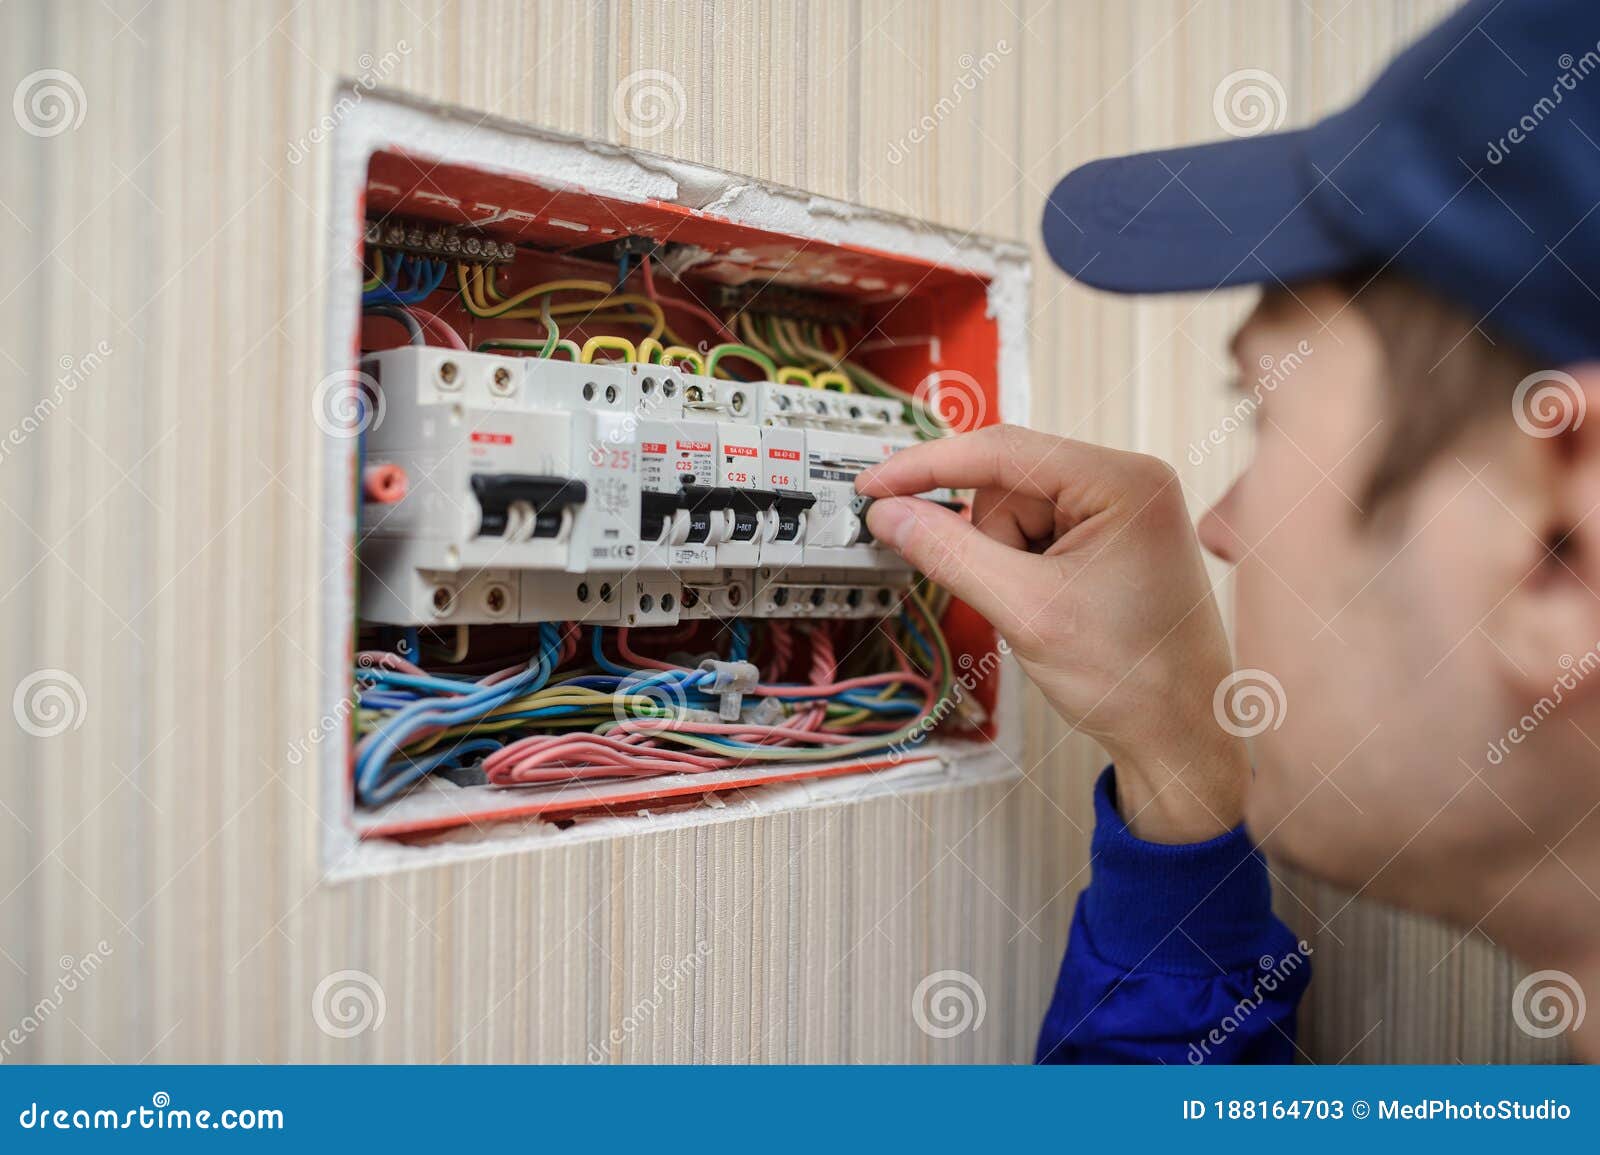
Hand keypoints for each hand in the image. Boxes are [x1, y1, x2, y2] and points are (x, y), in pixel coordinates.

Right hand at [856, 424, 1248, 842]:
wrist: (1182, 734)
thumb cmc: (1136, 677)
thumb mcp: (1025, 612)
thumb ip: (949, 553)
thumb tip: (890, 514)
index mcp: (1123, 481)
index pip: (1001, 449)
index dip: (927, 467)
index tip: (874, 486)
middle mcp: (1127, 480)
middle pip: (1006, 482)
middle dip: (990, 541)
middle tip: (1013, 598)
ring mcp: (1120, 508)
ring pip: (1013, 511)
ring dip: (1006, 562)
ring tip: (1045, 611)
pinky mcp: (1110, 535)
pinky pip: (1035, 533)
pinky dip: (1022, 570)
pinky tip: (1050, 606)